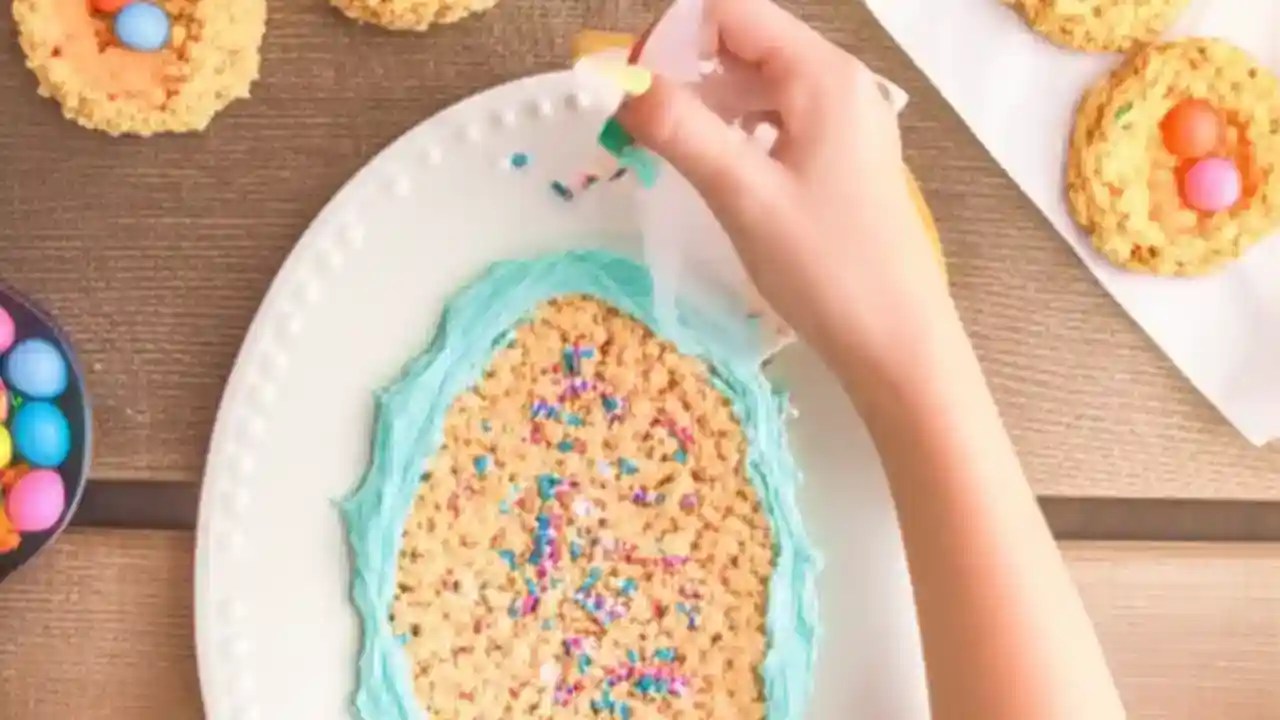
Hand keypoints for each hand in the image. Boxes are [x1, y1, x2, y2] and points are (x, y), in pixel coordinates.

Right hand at [617, 0, 953, 388]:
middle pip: (747, 41)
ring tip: (671, 150)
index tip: (632, 87)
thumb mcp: (743, 195)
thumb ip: (681, 130)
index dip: (673, 35)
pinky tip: (720, 170)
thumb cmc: (826, 267)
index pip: (732, 11)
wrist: (898, 343)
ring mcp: (849, 121)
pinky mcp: (847, 158)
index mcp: (823, 75)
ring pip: (762, 84)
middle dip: (687, 69)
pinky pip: (782, 119)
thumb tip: (620, 83)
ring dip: (710, 103)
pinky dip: (741, 131)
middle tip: (641, 124)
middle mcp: (842, 83)